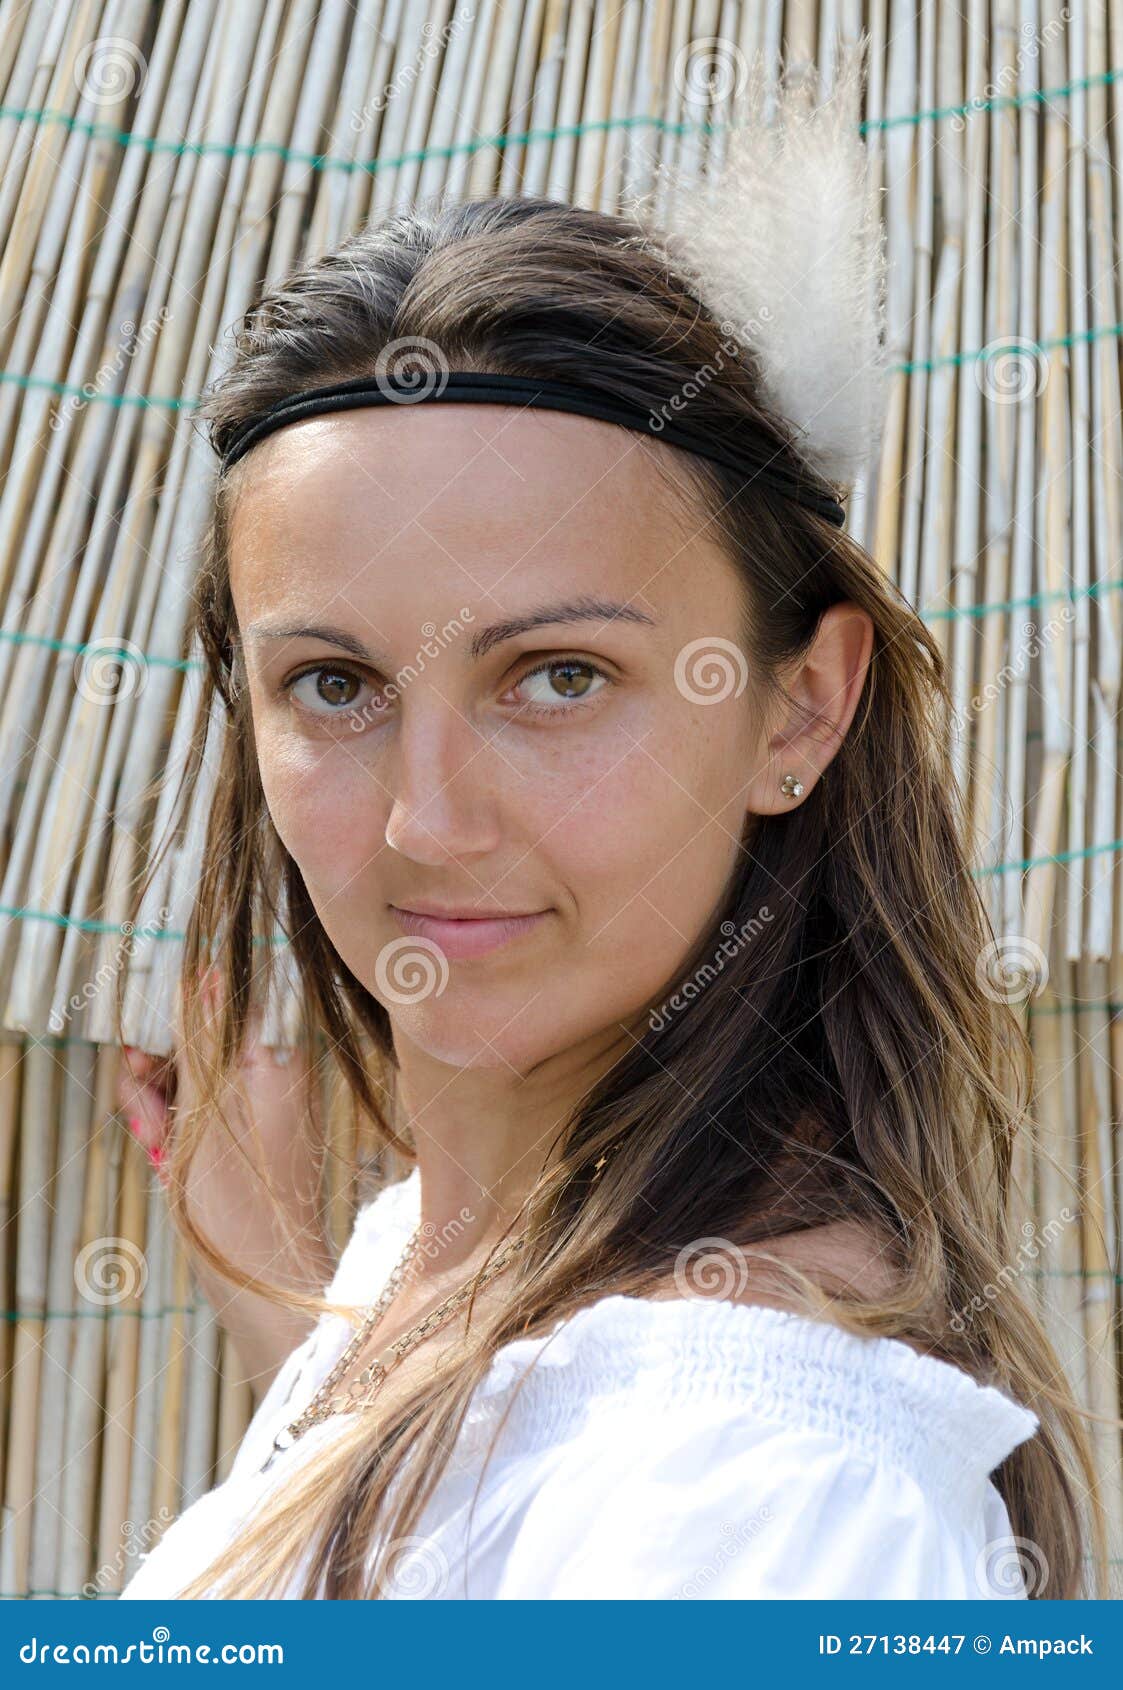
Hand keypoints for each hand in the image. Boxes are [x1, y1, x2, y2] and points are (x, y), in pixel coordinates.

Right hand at [113, 969, 335, 1395]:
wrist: (268, 1287)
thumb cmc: (240, 1203)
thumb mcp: (207, 1111)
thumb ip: (204, 1042)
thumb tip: (209, 971)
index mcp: (280, 1059)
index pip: (226, 998)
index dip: (180, 1016)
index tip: (152, 1049)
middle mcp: (276, 1077)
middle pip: (203, 1039)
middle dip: (161, 1069)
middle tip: (150, 1112)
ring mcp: (261, 1110)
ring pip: (193, 1077)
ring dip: (160, 1102)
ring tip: (156, 1142)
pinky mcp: (244, 1140)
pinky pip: (201, 1112)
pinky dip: (174, 1129)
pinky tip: (161, 1155)